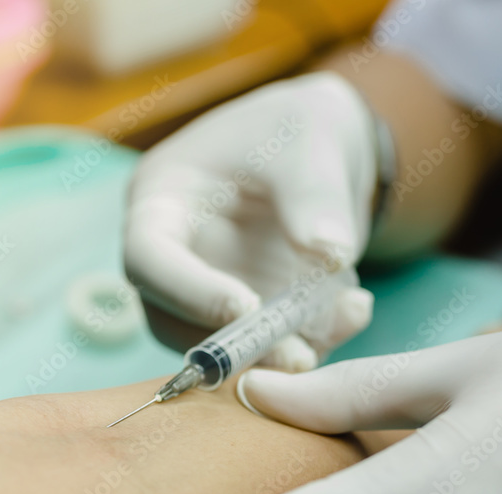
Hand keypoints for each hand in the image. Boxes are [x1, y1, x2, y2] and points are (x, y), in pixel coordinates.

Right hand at [125, 72, 377, 370]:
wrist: (323, 150)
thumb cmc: (298, 129)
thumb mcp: (310, 141)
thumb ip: (315, 195)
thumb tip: (329, 255)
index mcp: (161, 200)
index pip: (147, 258)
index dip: (187, 291)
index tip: (245, 306)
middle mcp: (172, 255)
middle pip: (172, 320)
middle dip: (235, 347)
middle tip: (298, 357)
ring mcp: (205, 290)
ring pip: (220, 347)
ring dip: (279, 353)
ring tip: (347, 316)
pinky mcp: (244, 316)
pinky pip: (266, 346)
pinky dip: (310, 340)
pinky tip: (354, 310)